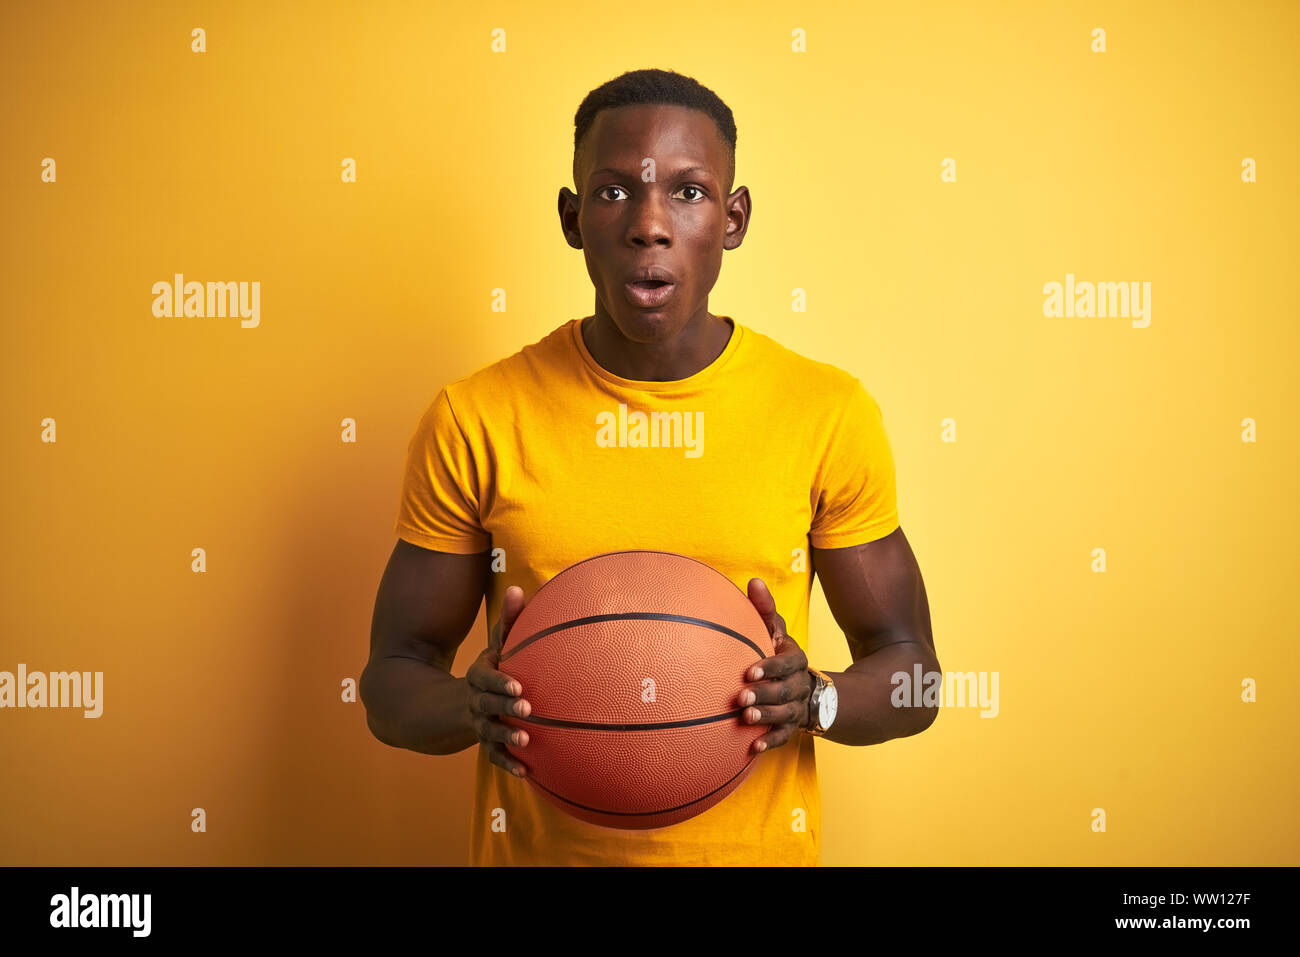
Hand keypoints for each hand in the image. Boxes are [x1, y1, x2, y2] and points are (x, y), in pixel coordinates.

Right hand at [465, 585, 531, 777]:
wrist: (461, 703)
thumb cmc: (492, 668)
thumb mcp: (496, 646)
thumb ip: (508, 620)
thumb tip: (518, 588)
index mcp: (478, 676)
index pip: (484, 678)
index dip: (499, 682)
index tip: (518, 685)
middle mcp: (476, 702)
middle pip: (487, 705)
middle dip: (505, 707)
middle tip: (527, 709)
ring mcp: (480, 724)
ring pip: (490, 733)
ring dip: (506, 739)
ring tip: (526, 743)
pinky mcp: (487, 744)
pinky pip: (495, 756)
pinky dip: (508, 765)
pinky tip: (527, 773)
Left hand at [739, 578, 814, 752]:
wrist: (807, 688)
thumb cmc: (779, 653)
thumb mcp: (775, 630)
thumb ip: (764, 608)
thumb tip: (753, 581)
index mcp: (796, 659)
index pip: (789, 663)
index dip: (771, 667)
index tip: (749, 671)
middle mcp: (799, 684)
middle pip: (786, 691)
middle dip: (765, 694)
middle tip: (741, 697)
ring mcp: (796, 707)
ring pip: (786, 715)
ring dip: (766, 717)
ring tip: (746, 718)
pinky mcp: (791, 726)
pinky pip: (783, 737)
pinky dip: (769, 742)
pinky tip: (752, 747)